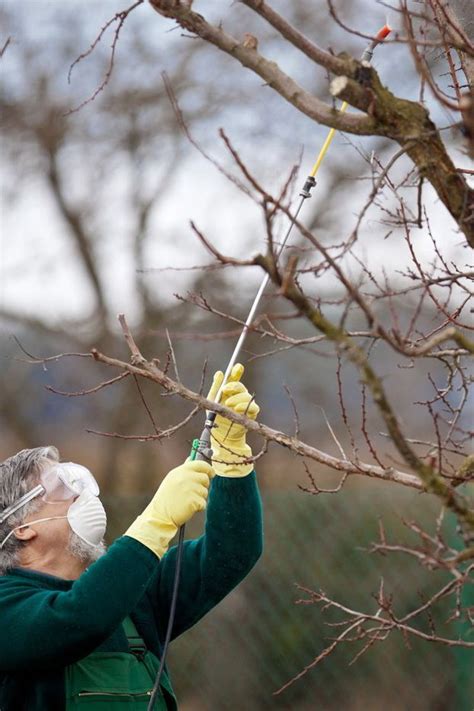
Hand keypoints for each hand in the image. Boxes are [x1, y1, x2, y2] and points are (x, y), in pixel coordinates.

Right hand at [125, 460, 214, 557]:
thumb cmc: (166, 498)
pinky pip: (203, 503)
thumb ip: (183, 470)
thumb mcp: (172, 479)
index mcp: (180, 471)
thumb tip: (190, 459)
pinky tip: (188, 508)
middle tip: (194, 493)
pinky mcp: (193, 500)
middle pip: (205, 478)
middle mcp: (185, 477)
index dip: (208, 469)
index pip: (200, 464)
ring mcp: (190, 488)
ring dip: (200, 498)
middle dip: (203, 486)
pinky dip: (198, 507)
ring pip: (205, 492)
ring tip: (187, 502)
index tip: (211, 474)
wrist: (160, 516)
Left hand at [207, 363, 259, 477]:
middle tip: (226, 389)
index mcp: (229, 390)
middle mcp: (238, 395)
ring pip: (246, 396)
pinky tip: (238, 408)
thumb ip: (216, 387)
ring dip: (237, 398)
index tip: (236, 367)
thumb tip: (219, 373)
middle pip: (240, 386)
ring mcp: (245, 404)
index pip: (235, 377)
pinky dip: (245, 407)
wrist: (220, 435)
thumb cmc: (215, 416)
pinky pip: (253, 407)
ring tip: (229, 403)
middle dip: (234, 386)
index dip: (237, 371)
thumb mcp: (212, 401)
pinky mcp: (251, 414)